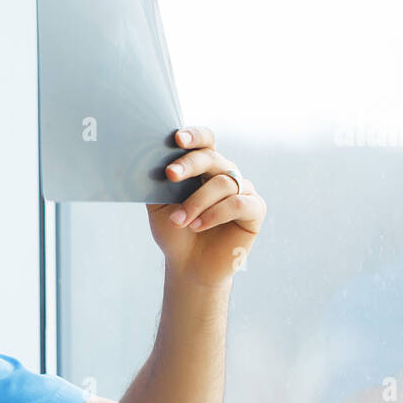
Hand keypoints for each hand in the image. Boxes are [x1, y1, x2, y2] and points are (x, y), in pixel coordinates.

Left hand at [146, 126, 265, 289]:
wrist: (188, 266)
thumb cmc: (175, 233)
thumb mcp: (159, 206)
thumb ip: (157, 183)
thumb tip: (147, 159)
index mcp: (204, 168)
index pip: (205, 142)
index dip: (194, 136)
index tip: (177, 139)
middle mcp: (226, 174)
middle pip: (212, 157)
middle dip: (190, 165)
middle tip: (171, 175)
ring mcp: (243, 190)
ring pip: (223, 183)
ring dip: (197, 202)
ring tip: (179, 221)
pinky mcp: (255, 210)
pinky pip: (238, 203)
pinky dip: (215, 214)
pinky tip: (198, 225)